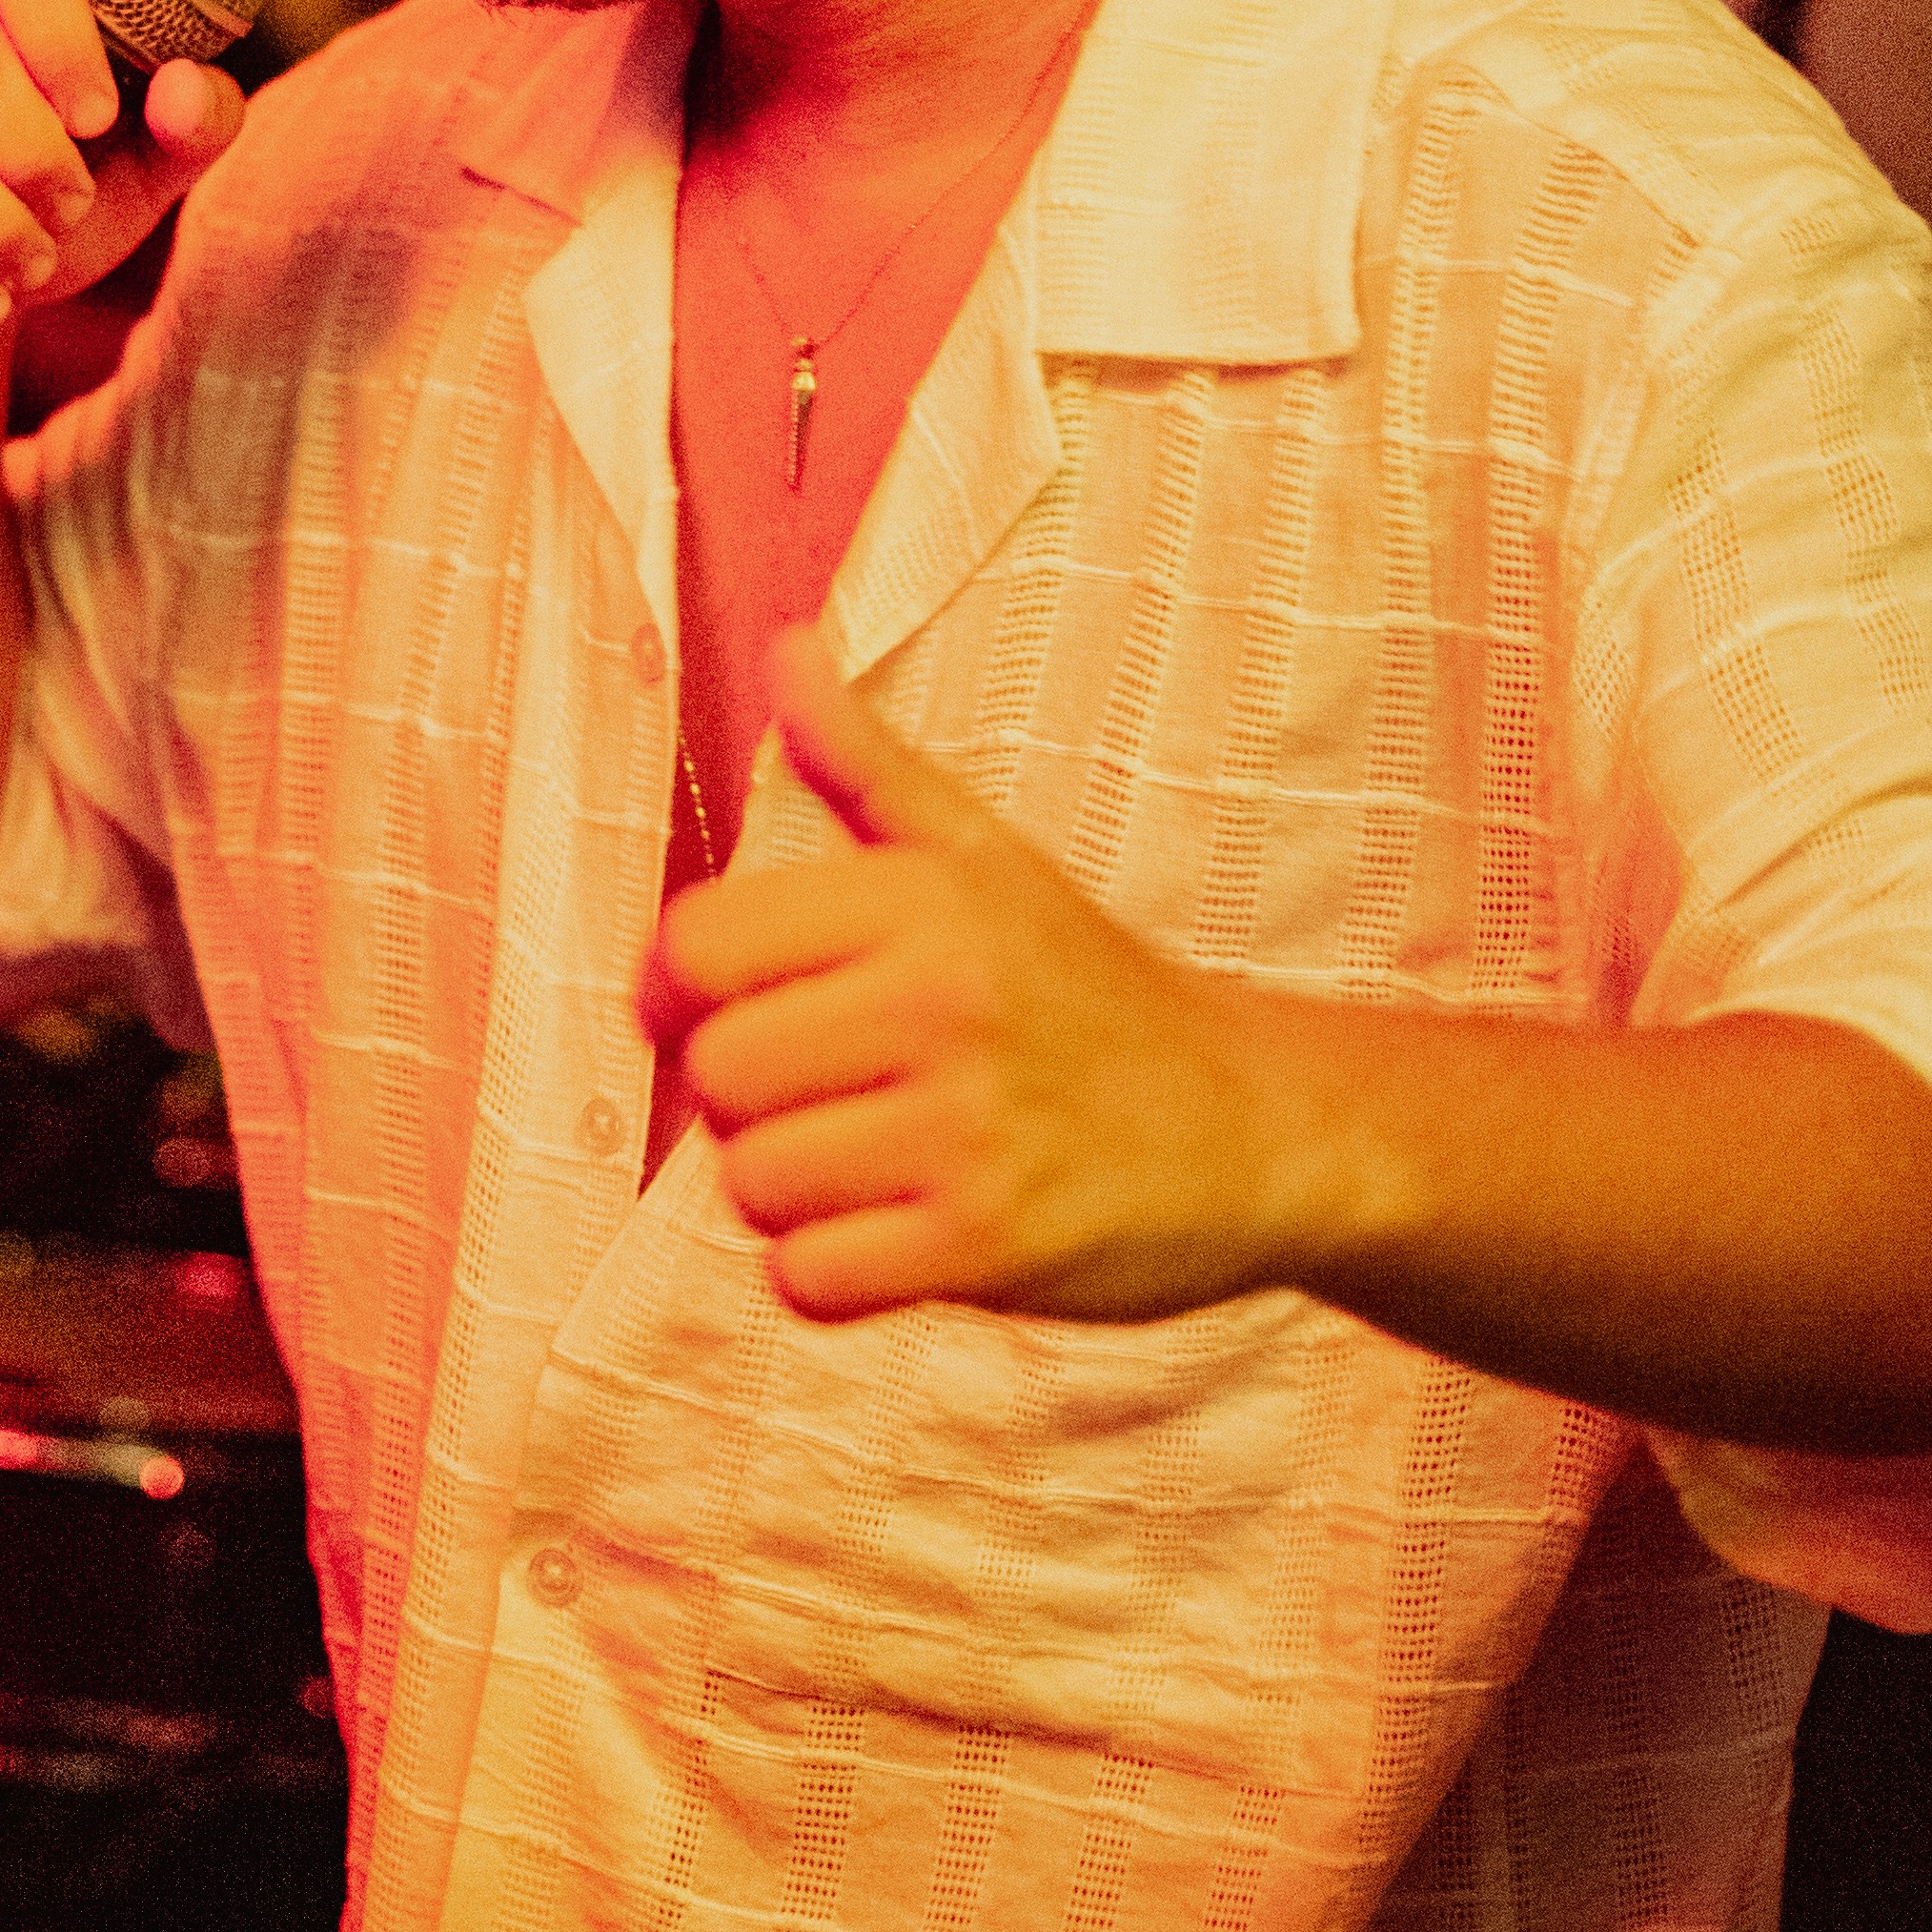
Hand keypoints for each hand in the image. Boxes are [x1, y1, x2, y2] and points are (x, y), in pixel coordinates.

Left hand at [636, 633, 1298, 1321]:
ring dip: (791, 1191)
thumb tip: (786, 650)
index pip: (697, 946)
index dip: (676, 990)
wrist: (1256, 1123)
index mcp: (921, 898)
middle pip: (718, 1073)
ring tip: (864, 1162)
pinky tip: (891, 1232)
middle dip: (745, 1100)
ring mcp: (965, 1129)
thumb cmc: (1094, 988)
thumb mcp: (989, 853)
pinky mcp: (985, 1246)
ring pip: (755, 1182)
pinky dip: (832, 1272)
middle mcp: (939, 1002)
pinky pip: (811, 1281)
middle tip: (818, 1096)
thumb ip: (865, 763)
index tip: (713, 1011)